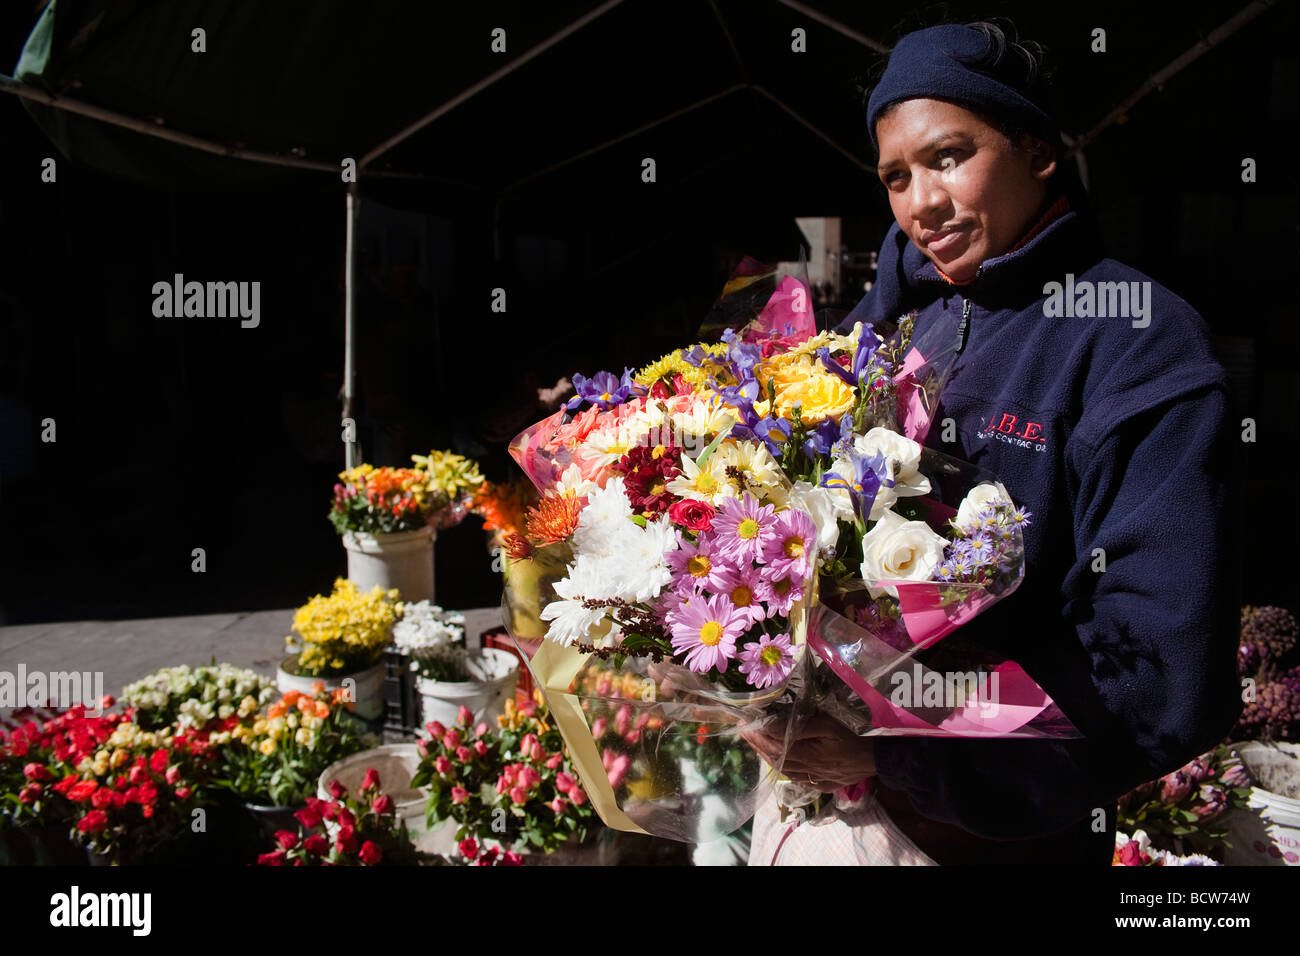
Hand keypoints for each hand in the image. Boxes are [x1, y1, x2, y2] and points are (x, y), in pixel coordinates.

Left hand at [747, 714, 874, 792]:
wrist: (879, 760)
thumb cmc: (854, 737)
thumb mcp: (827, 726)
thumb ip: (798, 728)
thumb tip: (771, 727)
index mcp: (807, 756)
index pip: (774, 747)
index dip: (758, 737)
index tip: (744, 726)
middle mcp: (808, 771)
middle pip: (776, 759)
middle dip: (758, 746)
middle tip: (745, 734)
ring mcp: (816, 780)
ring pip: (784, 771)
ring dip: (768, 758)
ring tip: (757, 746)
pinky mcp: (824, 784)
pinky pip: (798, 779)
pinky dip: (785, 770)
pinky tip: (781, 764)